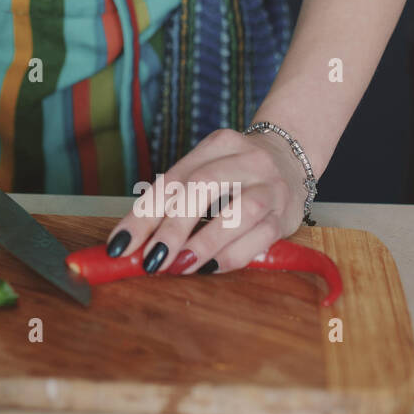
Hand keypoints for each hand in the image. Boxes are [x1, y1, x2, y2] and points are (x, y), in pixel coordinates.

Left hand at [106, 128, 307, 274]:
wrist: (293, 159)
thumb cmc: (235, 175)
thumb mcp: (206, 172)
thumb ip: (173, 202)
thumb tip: (132, 244)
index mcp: (218, 145)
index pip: (173, 179)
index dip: (143, 214)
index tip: (121, 245)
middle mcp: (247, 159)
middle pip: (204, 186)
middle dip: (173, 226)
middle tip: (151, 259)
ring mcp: (271, 186)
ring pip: (239, 212)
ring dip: (204, 243)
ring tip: (177, 266)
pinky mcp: (286, 215)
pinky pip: (259, 238)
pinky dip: (230, 256)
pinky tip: (208, 268)